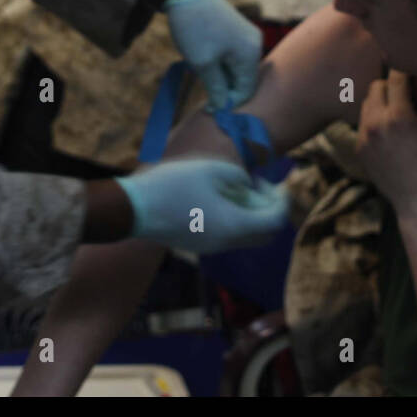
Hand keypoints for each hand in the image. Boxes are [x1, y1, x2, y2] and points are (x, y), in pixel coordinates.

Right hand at [115, 157, 287, 252]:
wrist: (134, 209)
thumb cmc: (172, 185)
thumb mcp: (211, 169)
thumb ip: (238, 177)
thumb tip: (246, 186)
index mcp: (234, 225)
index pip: (275, 220)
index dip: (283, 200)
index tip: (276, 182)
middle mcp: (226, 243)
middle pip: (265, 235)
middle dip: (269, 211)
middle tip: (260, 187)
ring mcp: (210, 247)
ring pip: (245, 238)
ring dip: (250, 216)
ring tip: (236, 189)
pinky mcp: (197, 245)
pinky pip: (227, 237)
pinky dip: (234, 220)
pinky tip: (218, 199)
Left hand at [164, 0, 261, 108]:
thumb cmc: (194, 29)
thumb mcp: (203, 64)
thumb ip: (216, 89)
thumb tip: (222, 108)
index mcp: (250, 54)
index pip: (246, 91)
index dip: (228, 102)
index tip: (207, 107)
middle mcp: (255, 44)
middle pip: (243, 79)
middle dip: (223, 87)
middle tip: (200, 84)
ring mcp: (247, 36)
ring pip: (236, 68)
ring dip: (219, 75)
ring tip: (200, 66)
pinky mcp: (237, 30)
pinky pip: (232, 56)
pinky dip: (219, 63)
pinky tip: (202, 57)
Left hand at [357, 70, 416, 215]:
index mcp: (399, 116)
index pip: (396, 78)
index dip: (404, 69)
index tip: (410, 67)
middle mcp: (376, 124)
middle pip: (376, 87)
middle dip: (391, 86)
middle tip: (407, 94)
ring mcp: (363, 137)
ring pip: (366, 104)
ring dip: (381, 101)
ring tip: (399, 112)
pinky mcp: (358, 148)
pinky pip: (363, 123)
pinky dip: (374, 120)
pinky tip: (391, 131)